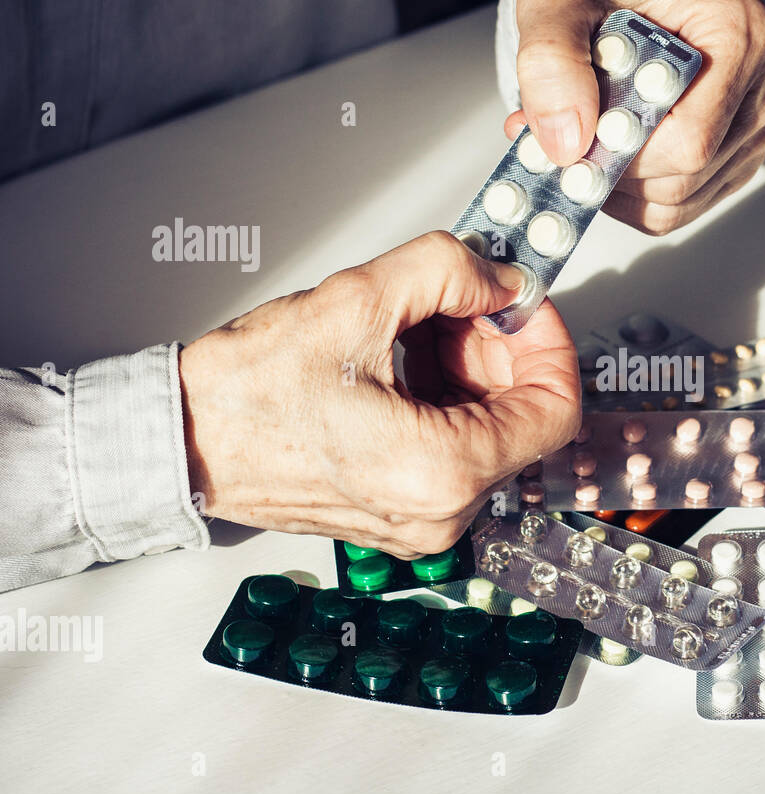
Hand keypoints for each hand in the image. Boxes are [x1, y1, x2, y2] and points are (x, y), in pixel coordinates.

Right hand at [178, 232, 580, 557]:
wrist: (180, 441)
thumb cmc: (245, 392)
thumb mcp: (356, 300)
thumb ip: (449, 273)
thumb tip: (502, 280)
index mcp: (443, 473)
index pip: (555, 411)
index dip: (549, 344)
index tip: (523, 304)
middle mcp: (440, 513)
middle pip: (522, 421)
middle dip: (502, 350)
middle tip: (468, 300)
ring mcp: (420, 521)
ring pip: (487, 434)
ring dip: (470, 371)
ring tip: (421, 323)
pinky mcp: (399, 514)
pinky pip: (452, 453)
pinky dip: (444, 399)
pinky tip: (404, 357)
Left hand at [507, 0, 764, 234]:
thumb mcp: (555, 0)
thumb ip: (552, 60)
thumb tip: (569, 141)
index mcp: (738, 30)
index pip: (689, 138)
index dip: (624, 152)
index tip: (579, 136)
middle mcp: (762, 79)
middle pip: (687, 175)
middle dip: (617, 170)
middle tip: (571, 137)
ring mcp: (756, 124)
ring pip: (682, 200)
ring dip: (621, 187)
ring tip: (589, 138)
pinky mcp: (737, 157)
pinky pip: (681, 209)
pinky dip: (635, 198)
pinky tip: (612, 157)